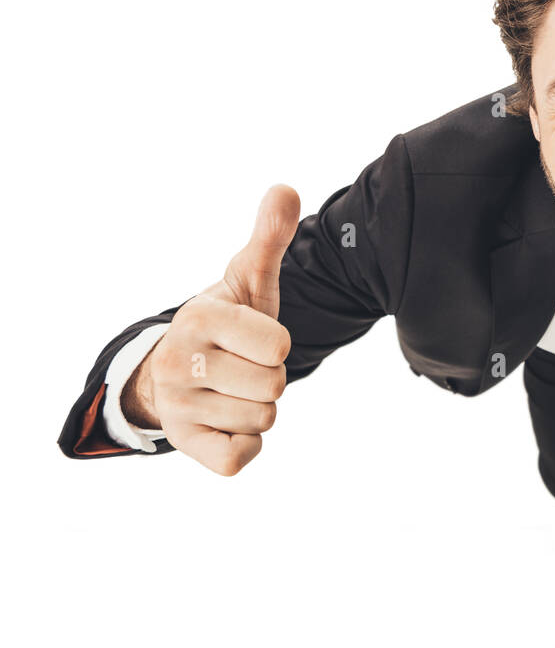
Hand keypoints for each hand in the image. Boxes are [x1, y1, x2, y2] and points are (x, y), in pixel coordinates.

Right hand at [122, 185, 300, 475]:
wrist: (174, 369)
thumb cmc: (228, 322)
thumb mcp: (247, 279)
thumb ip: (269, 238)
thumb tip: (287, 189)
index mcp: (200, 317)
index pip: (279, 345)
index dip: (278, 345)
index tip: (254, 339)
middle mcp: (178, 360)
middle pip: (274, 386)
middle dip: (270, 379)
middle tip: (244, 367)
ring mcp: (176, 405)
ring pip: (263, 421)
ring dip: (259, 409)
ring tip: (232, 389)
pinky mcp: (181, 443)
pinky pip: (238, 459)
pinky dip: (245, 446)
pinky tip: (228, 423)